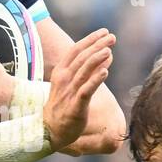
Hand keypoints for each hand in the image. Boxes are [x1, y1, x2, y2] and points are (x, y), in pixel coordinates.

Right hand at [42, 28, 113, 149]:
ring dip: (97, 59)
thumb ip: (91, 69)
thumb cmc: (63, 105)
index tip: (104, 31)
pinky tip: (105, 72)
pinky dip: (95, 80)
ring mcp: (69, 92)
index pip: (76, 50)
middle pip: (81, 58)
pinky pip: (86, 91)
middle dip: (97, 45)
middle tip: (111, 37)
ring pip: (84, 72)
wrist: (49, 130)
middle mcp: (64, 79)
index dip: (90, 39)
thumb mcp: (73, 83)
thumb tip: (108, 54)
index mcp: (61, 72)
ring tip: (109, 49)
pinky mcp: (75, 106)